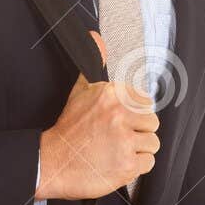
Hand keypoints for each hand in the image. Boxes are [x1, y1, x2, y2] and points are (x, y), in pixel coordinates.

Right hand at [36, 32, 159, 200]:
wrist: (52, 162)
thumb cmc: (68, 130)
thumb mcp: (79, 91)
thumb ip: (93, 63)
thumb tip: (95, 37)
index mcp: (112, 95)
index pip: (145, 102)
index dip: (134, 114)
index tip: (120, 122)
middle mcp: (119, 116)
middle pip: (152, 123)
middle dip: (137, 132)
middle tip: (117, 138)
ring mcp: (124, 142)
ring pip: (152, 144)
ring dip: (137, 150)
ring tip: (117, 151)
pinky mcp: (127, 166)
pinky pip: (148, 163)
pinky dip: (135, 167)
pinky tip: (117, 163)